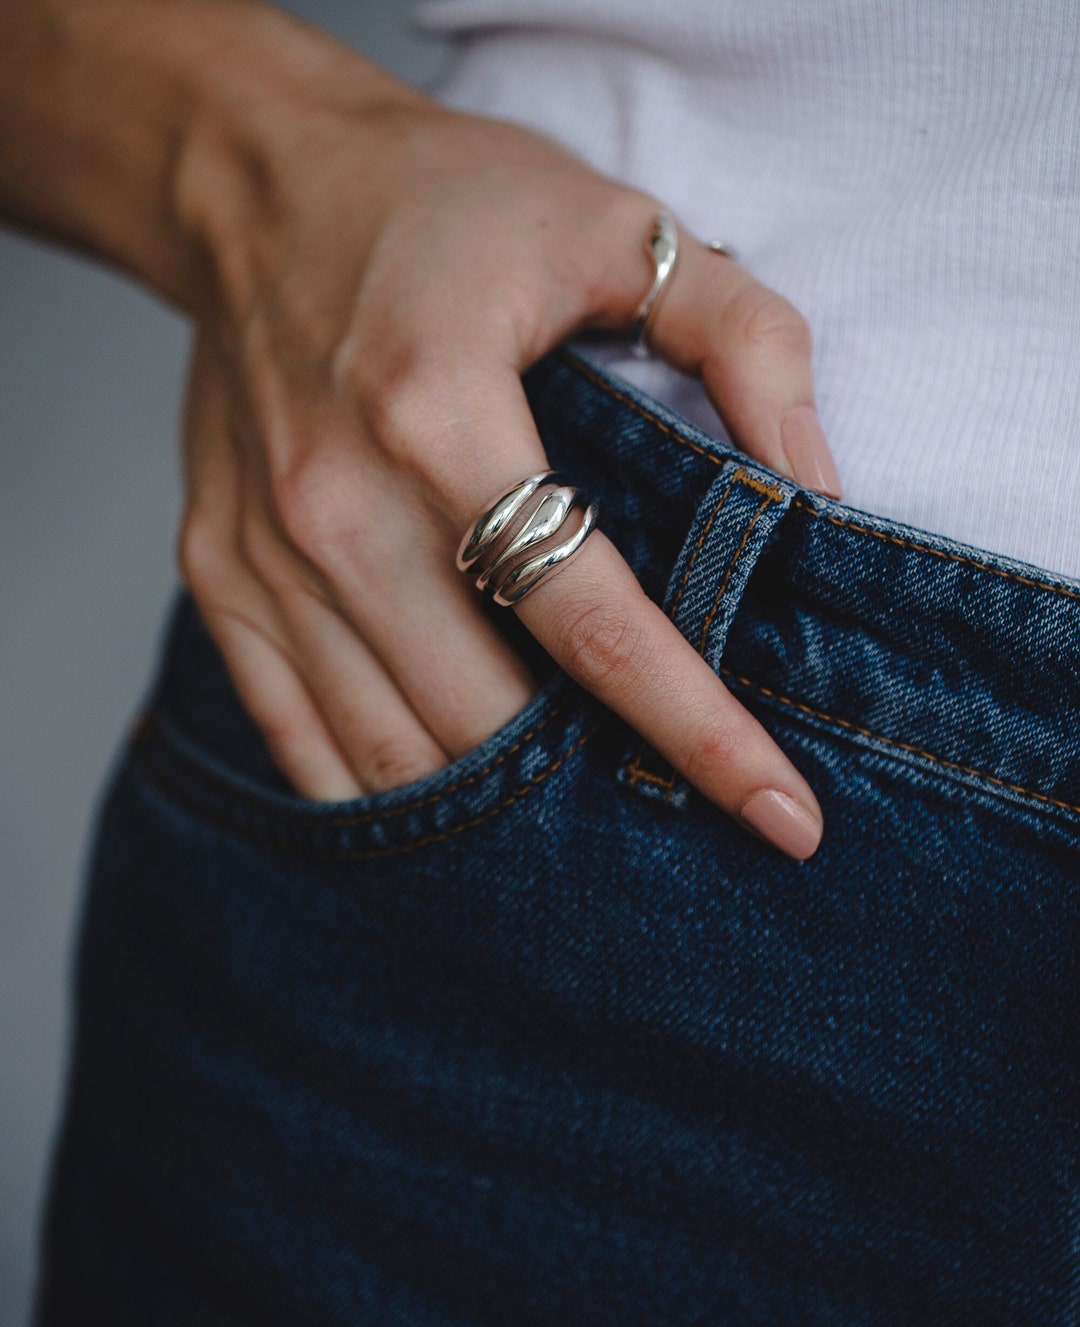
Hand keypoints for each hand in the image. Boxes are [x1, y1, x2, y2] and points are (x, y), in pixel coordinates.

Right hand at [175, 14, 838, 858]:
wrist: (250, 180)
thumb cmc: (440, 204)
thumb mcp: (619, 225)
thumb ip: (746, 342)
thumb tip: (815, 490)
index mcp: (441, 415)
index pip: (594, 624)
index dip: (699, 732)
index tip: (783, 815)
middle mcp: (338, 505)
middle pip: (486, 716)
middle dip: (591, 787)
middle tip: (675, 816)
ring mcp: (267, 556)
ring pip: (392, 752)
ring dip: (493, 811)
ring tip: (573, 825)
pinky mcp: (220, 579)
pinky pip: (300, 741)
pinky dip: (381, 794)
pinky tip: (456, 807)